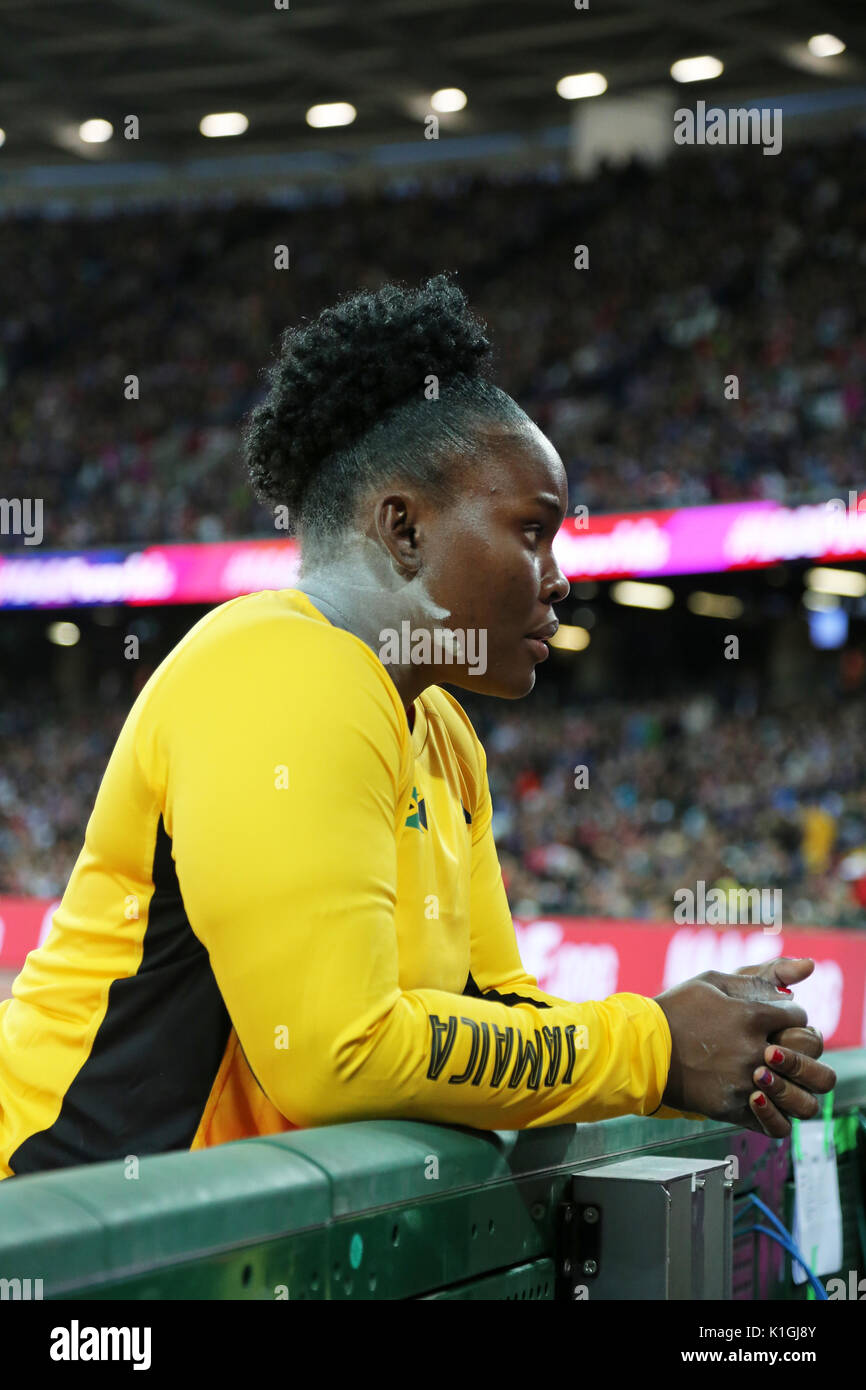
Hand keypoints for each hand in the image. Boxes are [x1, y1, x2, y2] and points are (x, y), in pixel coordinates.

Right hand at [653, 967, 829, 1135]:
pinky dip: (776, 1114)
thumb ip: (753, 979)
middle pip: (810, 1054)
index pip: (798, 1016)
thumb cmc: (674, 1010)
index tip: (778, 1017)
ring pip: (801, 1096)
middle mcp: (754, 1050)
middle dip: (807, 1048)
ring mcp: (745, 1082)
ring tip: (780, 1078)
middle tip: (789, 1047)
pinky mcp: (732, 1108)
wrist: (641, 1050)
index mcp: (751, 1015)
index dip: (792, 1015)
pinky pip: (775, 1124)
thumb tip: (794, 981)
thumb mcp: (711, 982)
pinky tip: (763, 1099)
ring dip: (798, 1085)